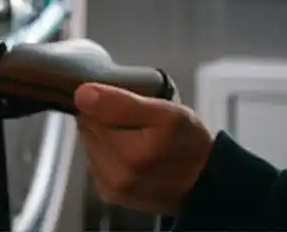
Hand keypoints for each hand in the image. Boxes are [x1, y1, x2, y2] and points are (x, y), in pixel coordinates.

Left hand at [75, 82, 213, 216]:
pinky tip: (131, 153)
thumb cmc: (189, 145)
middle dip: (108, 118)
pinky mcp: (109, 192)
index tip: (127, 102)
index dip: (107, 98)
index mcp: (132, 152)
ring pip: (90, 141)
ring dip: (108, 135)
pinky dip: (109, 152)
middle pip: (88, 125)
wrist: (204, 182)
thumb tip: (82, 95)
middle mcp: (118, 173)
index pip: (89, 107)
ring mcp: (112, 185)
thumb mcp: (167, 113)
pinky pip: (95, 159)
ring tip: (138, 138)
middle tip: (139, 122)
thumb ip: (121, 102)